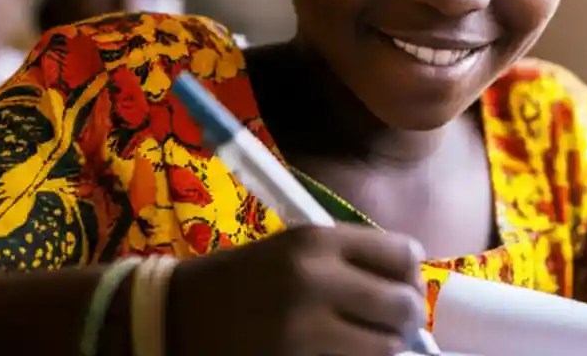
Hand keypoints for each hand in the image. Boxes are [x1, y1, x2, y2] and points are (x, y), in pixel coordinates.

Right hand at [168, 224, 425, 355]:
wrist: (176, 316)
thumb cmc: (245, 280)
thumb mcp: (296, 249)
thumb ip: (353, 261)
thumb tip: (410, 290)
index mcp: (317, 241)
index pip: (404, 254)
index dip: (408, 274)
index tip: (398, 286)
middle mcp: (314, 281)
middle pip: (404, 304)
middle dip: (405, 318)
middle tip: (390, 325)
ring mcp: (304, 331)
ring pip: (387, 348)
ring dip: (383, 348)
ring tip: (363, 343)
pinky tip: (339, 354)